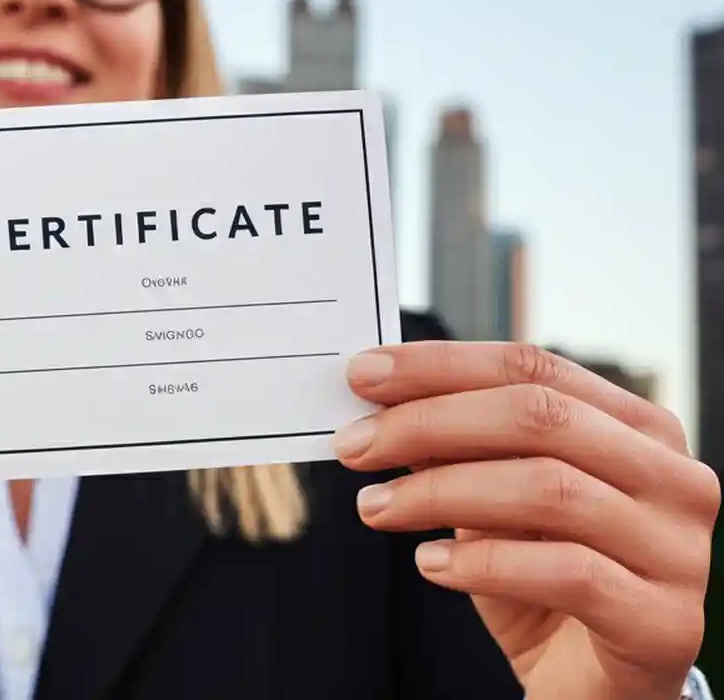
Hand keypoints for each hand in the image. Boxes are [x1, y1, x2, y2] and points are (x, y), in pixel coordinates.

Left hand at [334, 342, 719, 699]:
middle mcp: (673, 478)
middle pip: (540, 417)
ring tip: (374, 507)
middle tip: (354, 445)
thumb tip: (380, 403)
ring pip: (548, 489)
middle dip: (429, 423)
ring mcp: (678, 550)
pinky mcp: (663, 621)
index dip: (442, 366)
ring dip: (439, 493)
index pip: (534, 367)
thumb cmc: (541, 586)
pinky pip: (566, 573)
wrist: (589, 690)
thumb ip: (456, 450)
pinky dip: (482, 563)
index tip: (364, 375)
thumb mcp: (491, 504)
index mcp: (637, 430)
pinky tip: (428, 564)